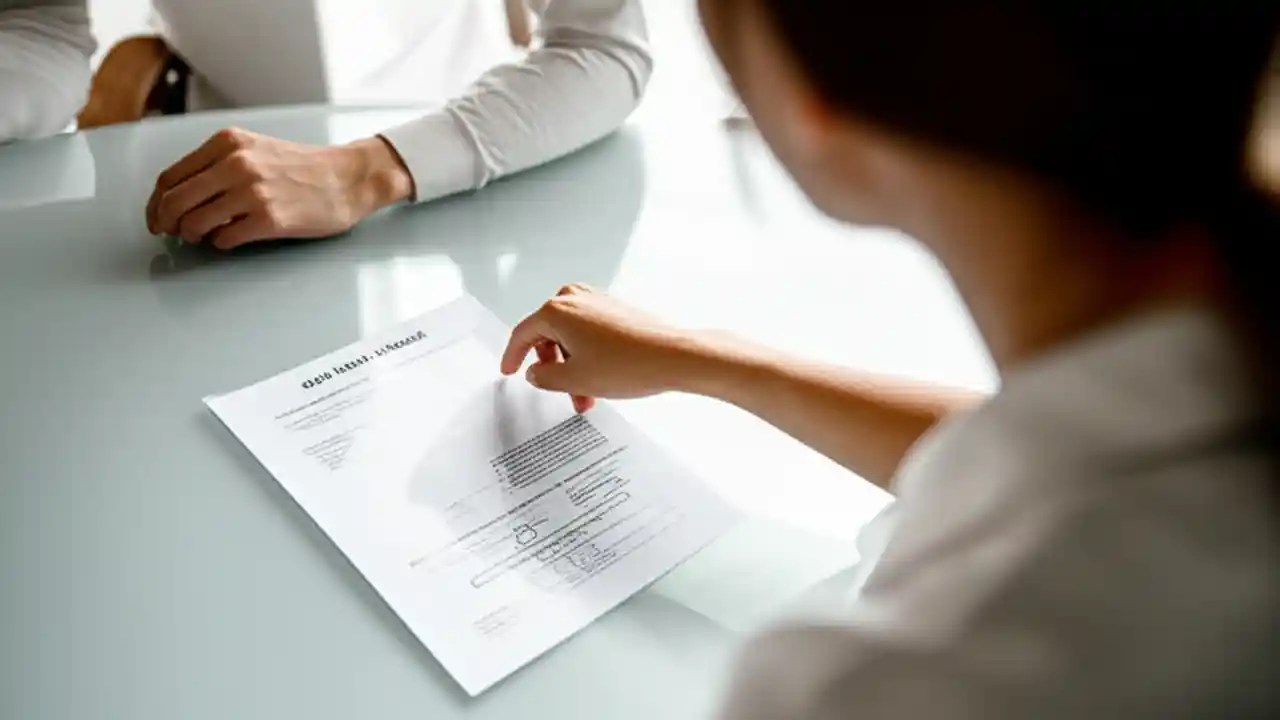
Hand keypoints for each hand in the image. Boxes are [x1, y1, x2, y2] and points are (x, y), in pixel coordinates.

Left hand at [145, 127, 412, 249]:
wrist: (348, 178)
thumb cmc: (303, 167)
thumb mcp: (255, 149)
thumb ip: (218, 164)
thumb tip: (181, 197)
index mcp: (227, 143)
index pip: (170, 177)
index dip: (156, 203)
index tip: (156, 217)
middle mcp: (236, 164)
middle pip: (174, 202)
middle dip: (165, 223)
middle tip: (170, 234)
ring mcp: (252, 192)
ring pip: (194, 223)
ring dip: (193, 236)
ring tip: (204, 236)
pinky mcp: (269, 219)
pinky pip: (224, 239)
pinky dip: (221, 243)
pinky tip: (233, 237)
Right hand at [501, 285, 705, 412]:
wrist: (673, 357)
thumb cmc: (628, 364)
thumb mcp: (573, 379)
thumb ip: (543, 376)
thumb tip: (536, 372)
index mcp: (557, 310)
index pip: (522, 333)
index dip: (512, 356)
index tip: (509, 370)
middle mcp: (575, 299)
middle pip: (548, 336)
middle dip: (553, 369)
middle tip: (563, 394)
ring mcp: (597, 301)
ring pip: (570, 338)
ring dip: (573, 367)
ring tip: (587, 396)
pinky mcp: (615, 309)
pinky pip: (589, 334)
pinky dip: (588, 356)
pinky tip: (599, 380)